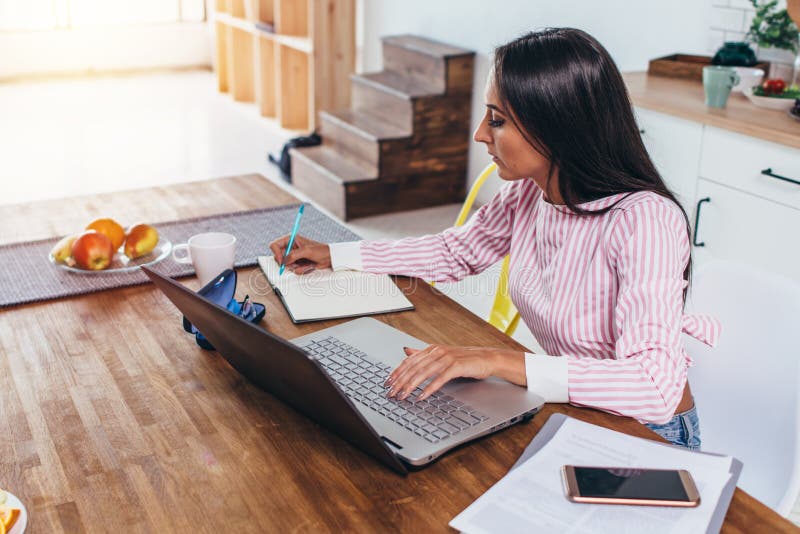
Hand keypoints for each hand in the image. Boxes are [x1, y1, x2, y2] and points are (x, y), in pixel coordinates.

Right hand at [268, 234, 330, 273]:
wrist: (329, 258)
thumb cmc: (320, 250)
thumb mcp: (306, 251)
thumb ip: (293, 255)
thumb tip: (284, 261)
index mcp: (290, 239)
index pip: (275, 245)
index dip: (276, 253)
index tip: (281, 261)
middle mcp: (290, 247)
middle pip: (278, 257)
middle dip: (287, 262)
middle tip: (295, 263)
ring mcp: (293, 256)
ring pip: (286, 265)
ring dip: (296, 266)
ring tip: (306, 263)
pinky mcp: (297, 263)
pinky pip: (293, 269)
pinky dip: (300, 269)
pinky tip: (308, 265)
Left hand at [385, 345, 525, 400]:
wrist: (487, 358)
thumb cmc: (464, 360)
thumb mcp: (441, 355)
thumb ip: (423, 354)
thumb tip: (406, 351)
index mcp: (431, 349)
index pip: (409, 361)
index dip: (396, 372)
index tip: (387, 383)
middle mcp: (437, 351)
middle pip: (414, 367)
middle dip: (400, 381)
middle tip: (391, 393)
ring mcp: (447, 358)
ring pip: (424, 373)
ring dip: (411, 386)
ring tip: (403, 396)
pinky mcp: (456, 367)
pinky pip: (439, 379)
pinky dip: (429, 388)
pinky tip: (421, 396)